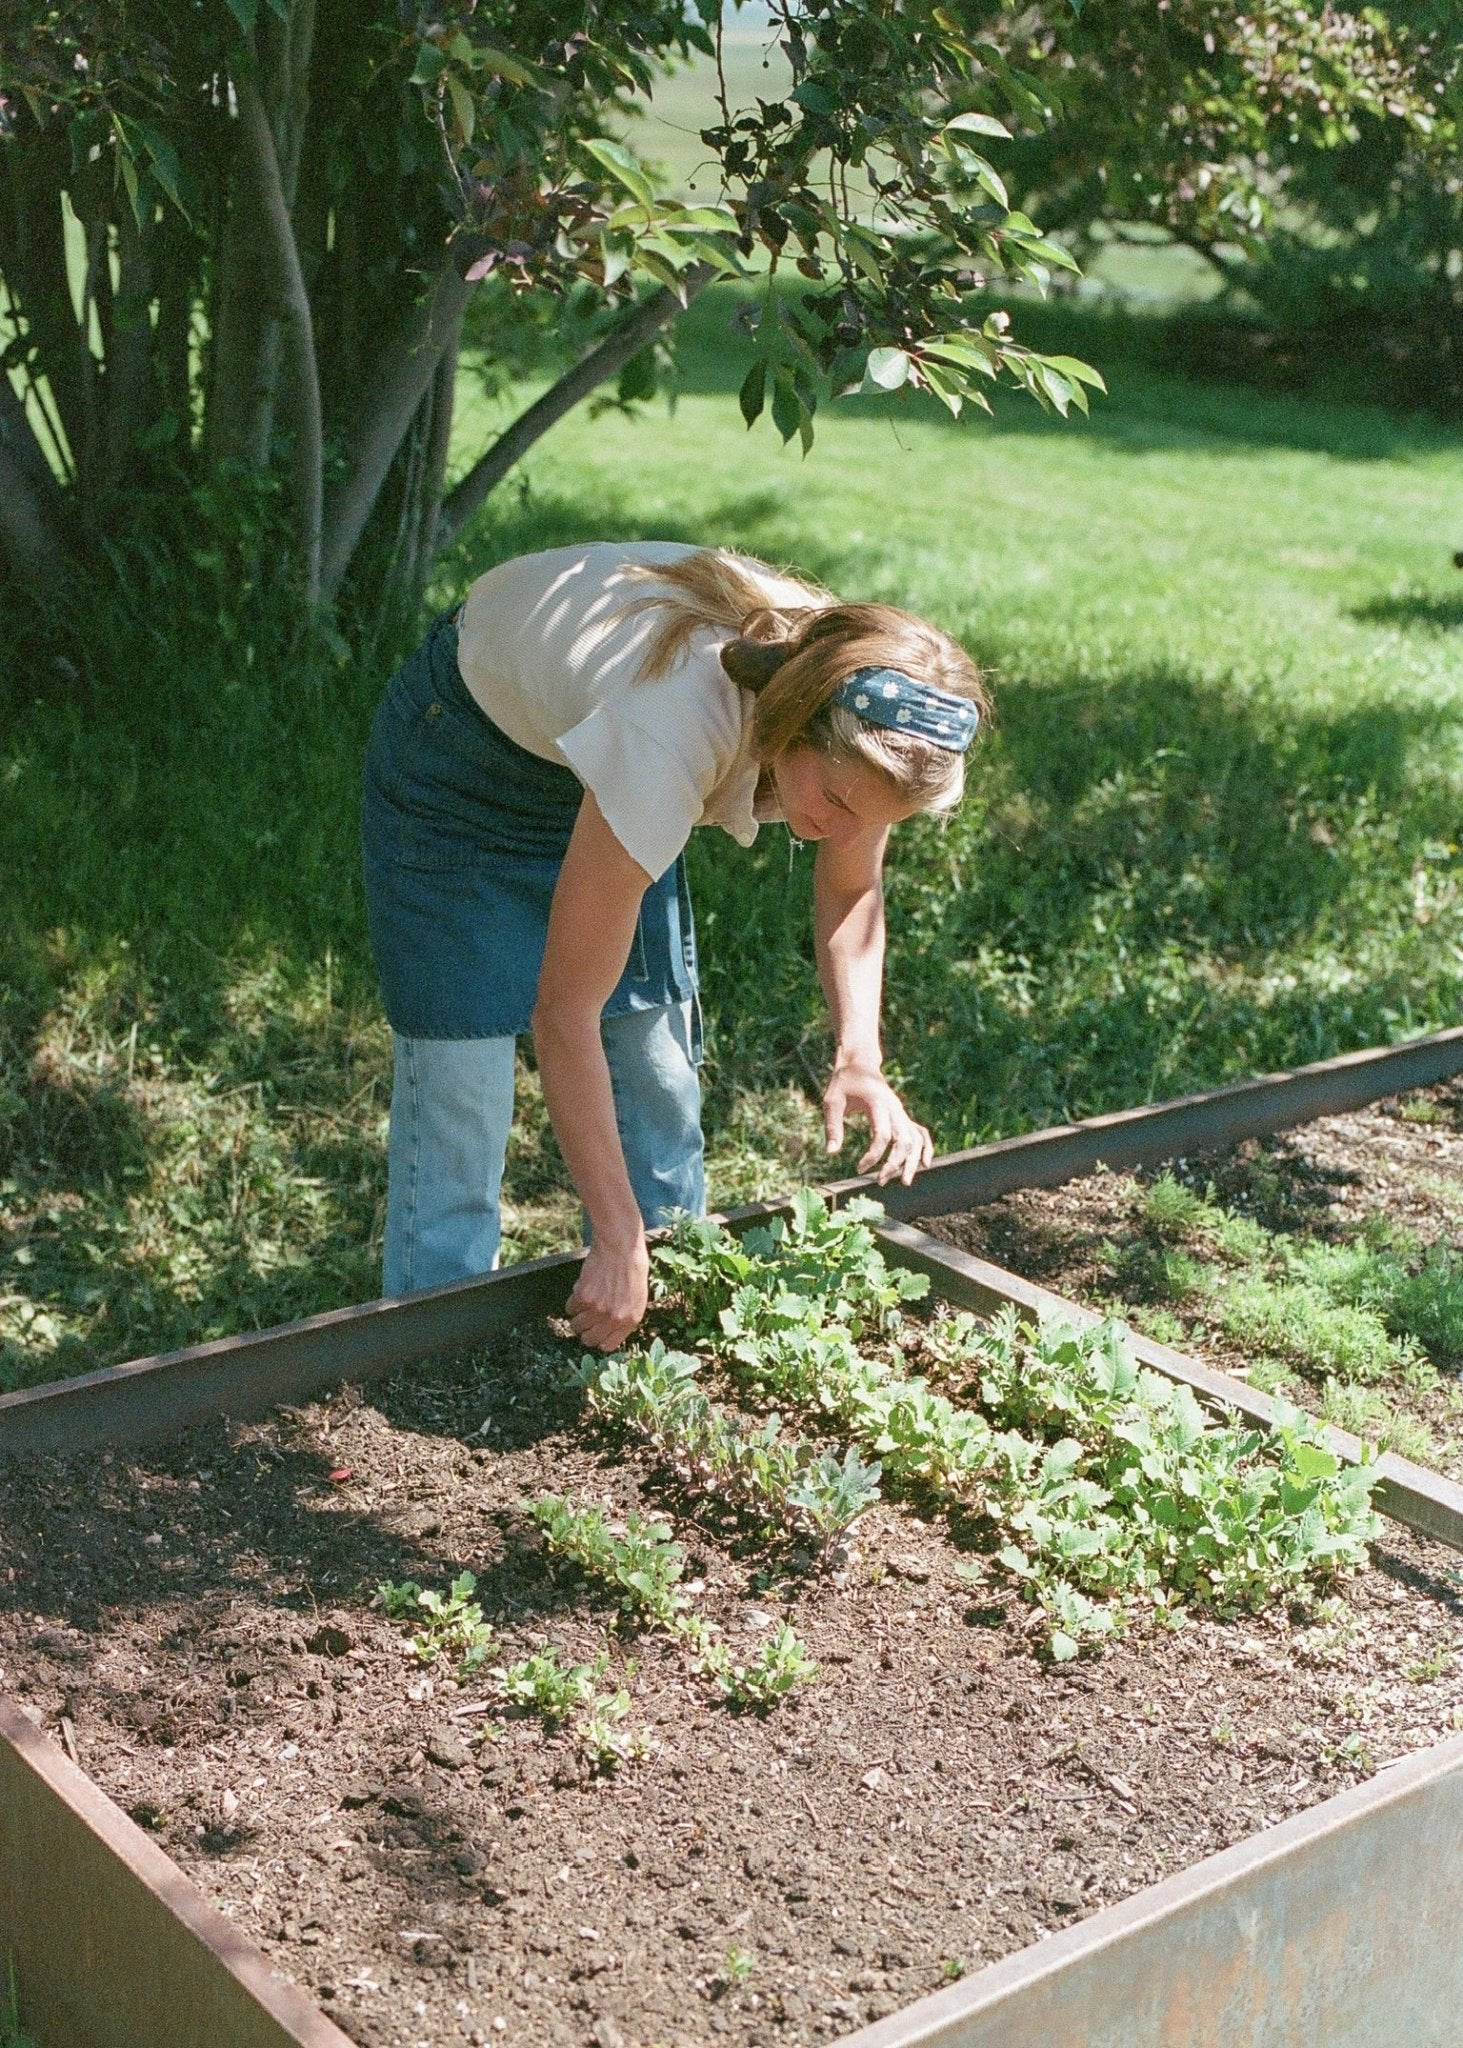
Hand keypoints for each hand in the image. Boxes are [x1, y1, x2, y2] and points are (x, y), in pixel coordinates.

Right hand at [566, 1232, 649, 1350]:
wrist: (621, 1248)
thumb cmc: (633, 1268)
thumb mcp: (638, 1297)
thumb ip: (625, 1316)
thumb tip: (610, 1328)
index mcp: (630, 1320)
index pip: (608, 1346)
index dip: (599, 1340)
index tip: (595, 1334)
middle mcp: (613, 1318)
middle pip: (589, 1339)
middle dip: (585, 1332)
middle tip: (585, 1321)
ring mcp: (597, 1308)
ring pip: (576, 1326)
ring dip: (577, 1318)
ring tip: (583, 1305)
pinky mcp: (583, 1296)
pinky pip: (569, 1308)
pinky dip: (572, 1302)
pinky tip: (580, 1292)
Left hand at [823, 1060, 933, 1185]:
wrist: (860, 1064)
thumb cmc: (844, 1083)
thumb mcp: (832, 1102)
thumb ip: (832, 1127)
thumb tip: (832, 1153)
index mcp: (877, 1104)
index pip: (882, 1135)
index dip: (873, 1156)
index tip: (859, 1168)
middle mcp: (895, 1109)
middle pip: (904, 1140)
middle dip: (895, 1164)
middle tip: (880, 1181)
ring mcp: (901, 1112)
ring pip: (915, 1139)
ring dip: (911, 1161)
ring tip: (904, 1182)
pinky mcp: (902, 1116)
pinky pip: (920, 1132)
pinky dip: (925, 1147)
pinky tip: (925, 1164)